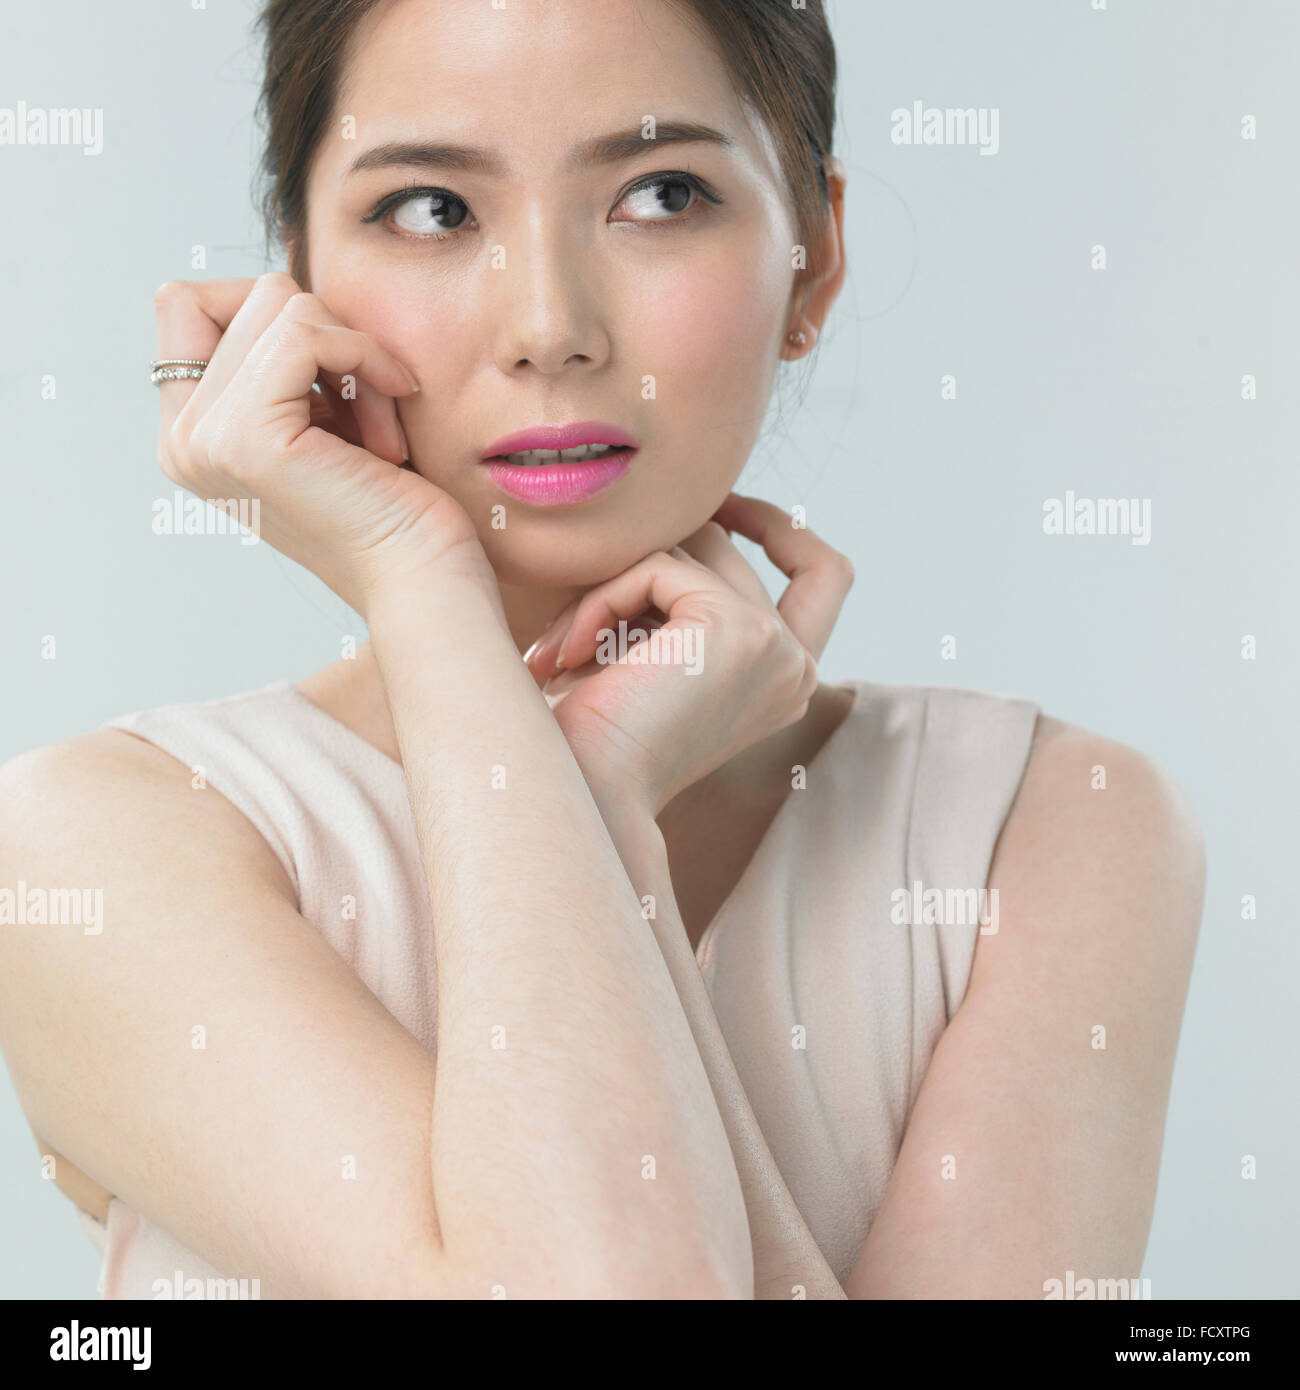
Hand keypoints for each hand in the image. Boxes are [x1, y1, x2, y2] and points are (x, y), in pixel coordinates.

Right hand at [153, 273, 488, 615]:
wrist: (427, 581)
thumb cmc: (398, 505)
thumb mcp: (330, 417)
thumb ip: (285, 360)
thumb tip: (287, 271)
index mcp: (191, 435)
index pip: (191, 301)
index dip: (281, 314)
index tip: (341, 383)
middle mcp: (182, 440)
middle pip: (249, 292)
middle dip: (333, 339)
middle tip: (373, 417)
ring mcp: (205, 440)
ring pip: (279, 300)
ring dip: (356, 353)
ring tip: (381, 433)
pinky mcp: (246, 438)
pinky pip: (303, 330)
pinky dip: (366, 356)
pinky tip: (392, 421)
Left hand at [523, 494, 854, 816]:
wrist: (579, 795)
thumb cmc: (595, 739)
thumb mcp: (655, 648)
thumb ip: (680, 589)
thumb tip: (680, 508)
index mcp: (787, 677)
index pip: (824, 572)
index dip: (779, 527)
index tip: (718, 507)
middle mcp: (796, 664)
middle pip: (725, 546)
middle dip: (642, 561)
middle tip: (576, 622)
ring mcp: (775, 645)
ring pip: (685, 549)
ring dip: (607, 586)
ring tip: (559, 649)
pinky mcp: (737, 627)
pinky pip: (656, 566)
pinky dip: (601, 598)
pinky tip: (569, 653)